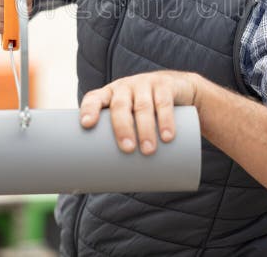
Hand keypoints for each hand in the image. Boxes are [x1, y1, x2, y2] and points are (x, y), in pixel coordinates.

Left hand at [79, 71, 201, 154]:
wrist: (179, 88)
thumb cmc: (146, 112)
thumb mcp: (131, 118)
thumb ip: (120, 140)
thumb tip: (107, 183)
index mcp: (110, 95)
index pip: (94, 98)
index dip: (89, 109)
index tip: (87, 125)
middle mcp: (125, 87)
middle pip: (120, 105)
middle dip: (122, 127)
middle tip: (128, 149)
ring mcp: (145, 84)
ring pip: (143, 106)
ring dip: (145, 129)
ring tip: (148, 150)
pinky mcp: (165, 85)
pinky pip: (164, 102)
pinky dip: (166, 120)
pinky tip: (167, 135)